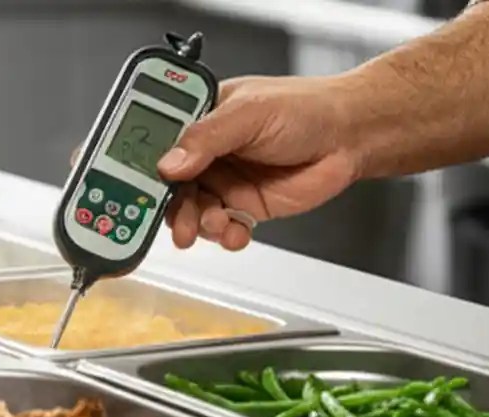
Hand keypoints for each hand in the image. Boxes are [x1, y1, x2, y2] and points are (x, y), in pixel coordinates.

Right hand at [158, 75, 361, 250]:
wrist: (351, 137)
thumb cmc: (306, 109)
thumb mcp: (249, 113)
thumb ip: (206, 138)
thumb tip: (169, 163)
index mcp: (200, 118)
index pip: (158, 143)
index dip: (143, 166)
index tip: (137, 187)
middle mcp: (207, 152)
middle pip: (169, 185)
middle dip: (168, 207)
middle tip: (174, 221)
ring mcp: (224, 180)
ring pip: (192, 211)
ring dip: (197, 224)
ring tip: (213, 224)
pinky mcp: (244, 206)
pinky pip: (221, 227)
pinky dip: (224, 235)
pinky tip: (235, 232)